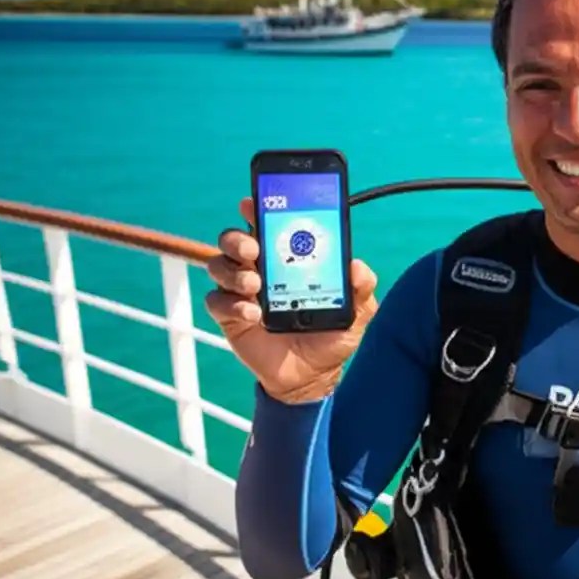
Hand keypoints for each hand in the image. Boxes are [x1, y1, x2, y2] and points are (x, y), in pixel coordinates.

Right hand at [204, 197, 378, 403]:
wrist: (313, 377)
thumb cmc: (332, 337)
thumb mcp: (357, 312)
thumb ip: (362, 288)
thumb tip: (357, 267)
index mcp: (288, 260)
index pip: (267, 226)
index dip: (257, 209)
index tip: (254, 202)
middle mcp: (260, 269)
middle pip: (233, 240)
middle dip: (238, 237)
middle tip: (253, 248)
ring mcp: (242, 292)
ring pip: (219, 265)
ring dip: (233, 270)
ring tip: (256, 284)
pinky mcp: (230, 318)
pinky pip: (217, 302)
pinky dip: (232, 304)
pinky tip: (253, 313)